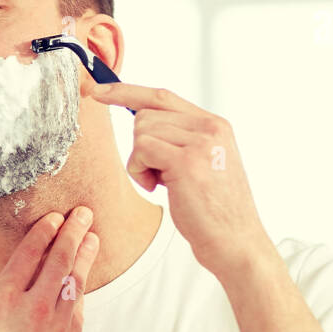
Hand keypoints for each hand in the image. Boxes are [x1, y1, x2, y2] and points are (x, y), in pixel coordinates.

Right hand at [0, 207, 98, 331]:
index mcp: (2, 298)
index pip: (28, 253)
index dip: (43, 232)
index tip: (53, 217)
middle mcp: (33, 307)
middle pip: (58, 259)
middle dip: (72, 232)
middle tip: (83, 214)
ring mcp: (56, 326)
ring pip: (75, 282)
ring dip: (85, 256)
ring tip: (93, 237)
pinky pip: (78, 311)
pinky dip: (80, 291)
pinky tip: (82, 279)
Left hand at [92, 83, 272, 279]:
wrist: (234, 241)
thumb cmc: (211, 209)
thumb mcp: (203, 162)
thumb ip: (180, 138)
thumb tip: (140, 119)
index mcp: (215, 124)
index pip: (162, 96)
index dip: (126, 91)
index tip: (98, 91)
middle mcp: (210, 127)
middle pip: (145, 115)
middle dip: (140, 146)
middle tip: (160, 174)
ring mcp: (201, 142)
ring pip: (141, 132)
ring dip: (140, 162)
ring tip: (164, 183)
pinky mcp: (187, 161)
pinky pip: (141, 150)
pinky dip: (139, 171)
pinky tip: (158, 188)